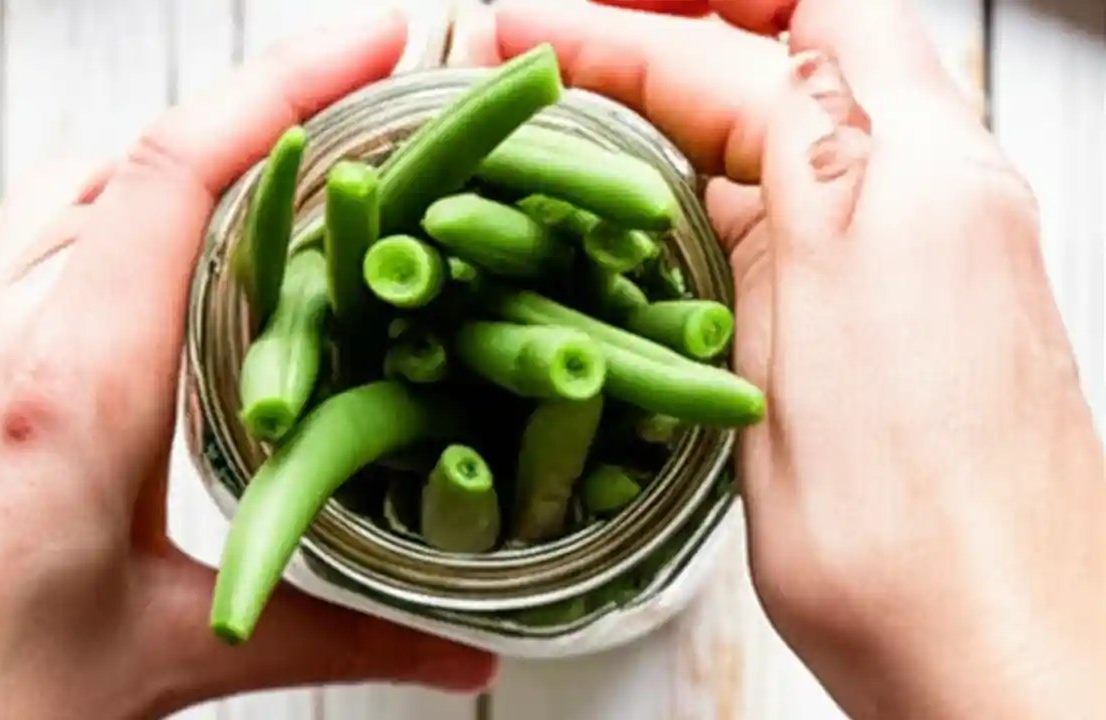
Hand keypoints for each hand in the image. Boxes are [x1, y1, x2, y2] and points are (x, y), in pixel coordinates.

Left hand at [0, 12, 492, 718]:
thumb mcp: (165, 653)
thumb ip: (334, 632)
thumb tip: (458, 659)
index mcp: (68, 387)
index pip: (182, 172)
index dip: (289, 84)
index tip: (375, 41)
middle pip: (135, 158)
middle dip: (256, 120)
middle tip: (361, 133)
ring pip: (77, 187)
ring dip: (183, 169)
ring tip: (278, 202)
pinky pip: (31, 238)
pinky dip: (116, 220)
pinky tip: (168, 286)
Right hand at [485, 0, 1105, 715]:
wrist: (995, 651)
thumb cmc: (903, 530)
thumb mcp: (810, 327)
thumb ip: (791, 180)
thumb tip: (745, 76)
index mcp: (916, 177)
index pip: (751, 49)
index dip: (625, 28)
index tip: (528, 29)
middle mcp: (939, 189)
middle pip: (803, 40)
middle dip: (680, 22)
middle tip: (572, 31)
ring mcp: (931, 244)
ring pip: (807, 113)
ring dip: (703, 81)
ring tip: (593, 95)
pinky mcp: (908, 304)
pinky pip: (816, 193)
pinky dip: (733, 163)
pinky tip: (669, 191)